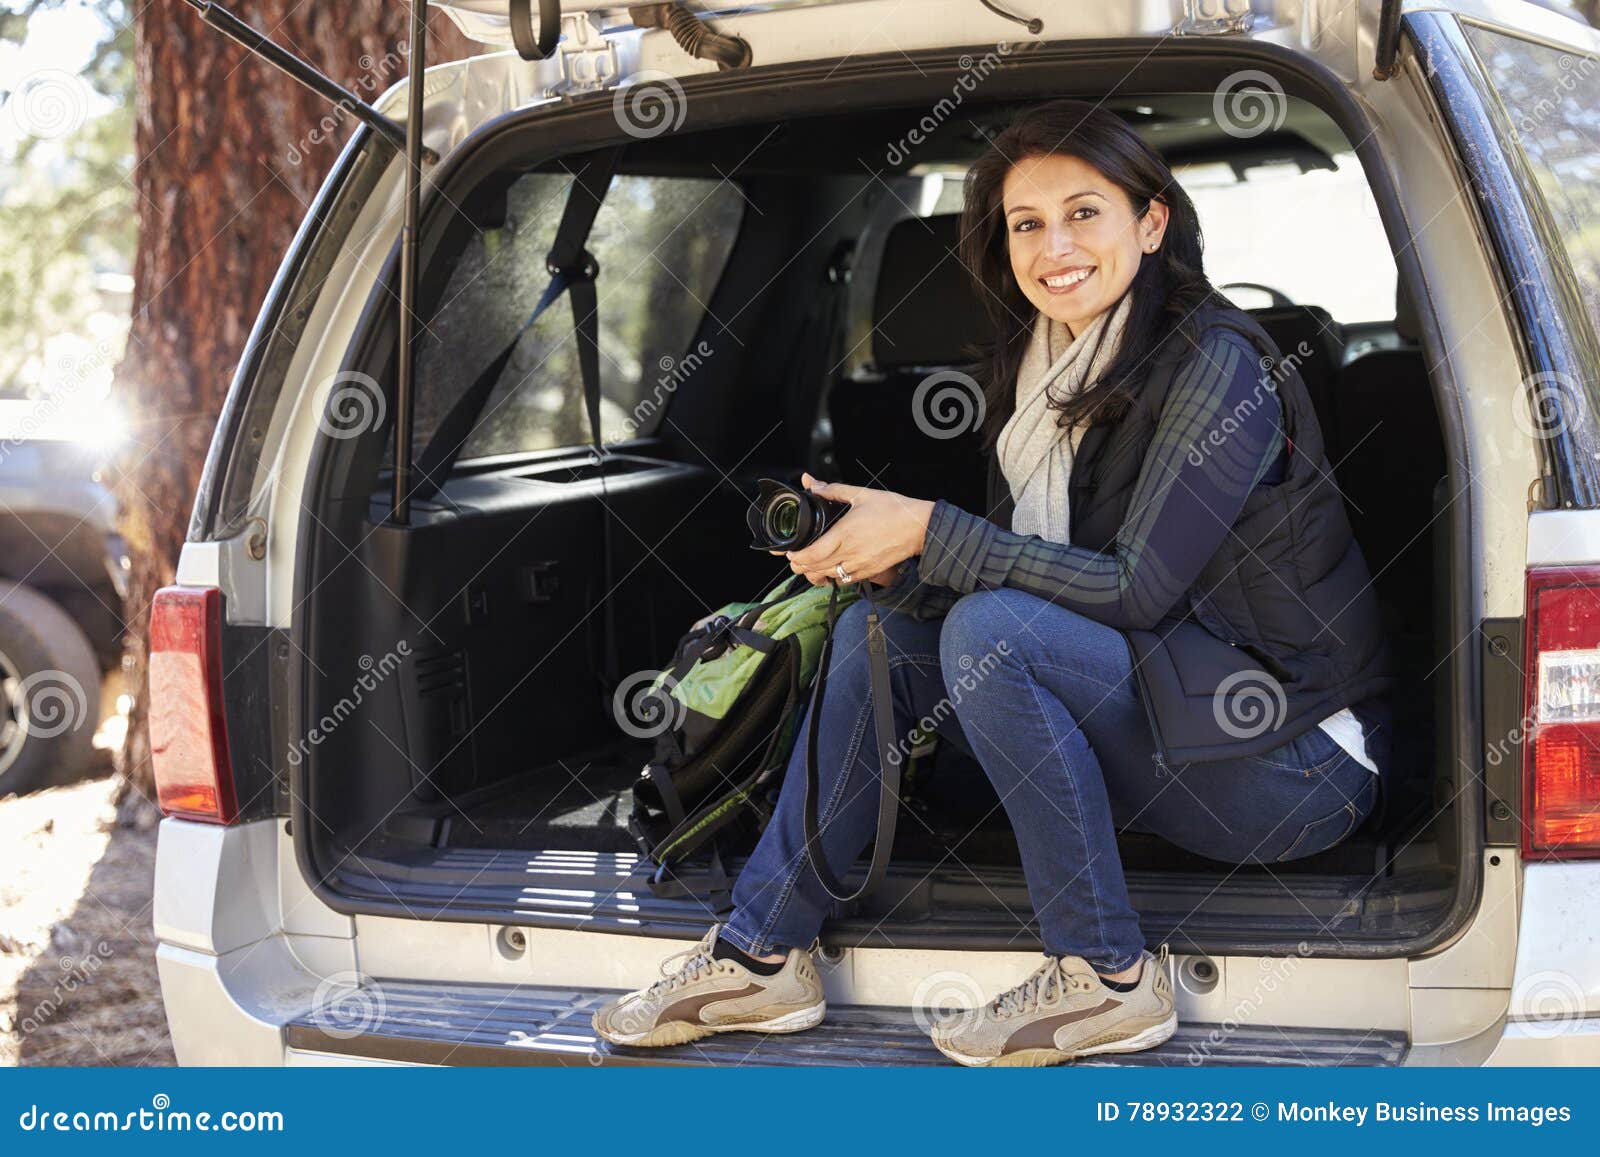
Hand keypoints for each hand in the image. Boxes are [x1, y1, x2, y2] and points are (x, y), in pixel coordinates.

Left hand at [768, 473, 933, 586]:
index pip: (812, 554)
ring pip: (827, 577)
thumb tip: (812, 483)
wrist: (919, 528)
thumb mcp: (862, 494)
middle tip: (794, 558)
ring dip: (814, 573)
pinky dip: (832, 577)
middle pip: (815, 569)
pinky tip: (830, 569)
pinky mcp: (869, 573)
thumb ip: (834, 490)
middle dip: (800, 566)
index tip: (790, 551)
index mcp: (845, 534)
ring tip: (808, 564)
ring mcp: (860, 566)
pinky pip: (843, 581)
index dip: (797, 556)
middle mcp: (850, 554)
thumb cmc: (893, 510)